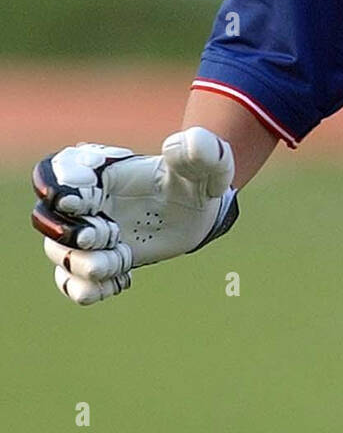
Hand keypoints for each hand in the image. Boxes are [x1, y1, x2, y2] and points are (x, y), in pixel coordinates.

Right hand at [31, 127, 238, 303]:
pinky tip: (123, 279)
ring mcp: (87, 235)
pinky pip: (72, 285)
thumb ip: (202, 152)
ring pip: (58, 255)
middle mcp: (84, 202)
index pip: (53, 173)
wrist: (198, 212)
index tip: (86, 199)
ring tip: (121, 258)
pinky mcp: (98, 263)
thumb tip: (186, 143)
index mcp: (99, 170)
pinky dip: (90, 289)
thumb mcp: (207, 164)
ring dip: (85, 264)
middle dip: (72, 233)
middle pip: (45, 219)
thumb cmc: (195, 181)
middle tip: (109, 233)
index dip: (59, 187)